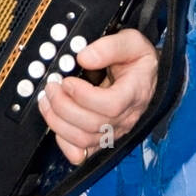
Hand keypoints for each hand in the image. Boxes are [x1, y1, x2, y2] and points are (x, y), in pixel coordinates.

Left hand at [37, 28, 159, 166]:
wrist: (147, 77)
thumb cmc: (138, 61)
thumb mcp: (132, 42)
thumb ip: (109, 47)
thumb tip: (83, 57)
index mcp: (133, 93)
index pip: (110, 105)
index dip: (83, 95)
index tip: (68, 81)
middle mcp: (125, 117)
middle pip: (93, 125)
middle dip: (64, 106)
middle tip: (51, 87)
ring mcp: (113, 130)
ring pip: (84, 140)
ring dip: (58, 122)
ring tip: (47, 101)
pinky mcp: (102, 138)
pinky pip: (82, 153)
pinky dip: (64, 144)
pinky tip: (57, 125)